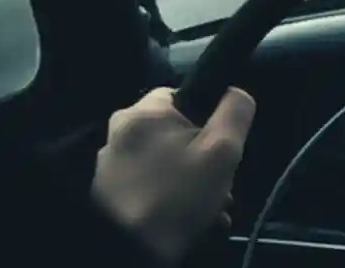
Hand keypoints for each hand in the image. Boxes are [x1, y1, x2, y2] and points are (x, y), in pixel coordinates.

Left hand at [92, 87, 255, 266]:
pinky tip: (189, 218)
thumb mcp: (221, 151)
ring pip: (164, 161)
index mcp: (141, 113)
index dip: (208, 115)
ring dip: (191, 181)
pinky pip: (149, 183)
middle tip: (222, 183)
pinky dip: (170, 196)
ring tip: (211, 208)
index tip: (221, 143)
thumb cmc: (178, 195)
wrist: (133, 252)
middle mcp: (117, 133)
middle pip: (175, 132)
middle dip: (204, 157)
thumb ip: (235, 113)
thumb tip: (237, 91)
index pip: (181, 94)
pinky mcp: (107, 194)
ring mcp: (109, 166)